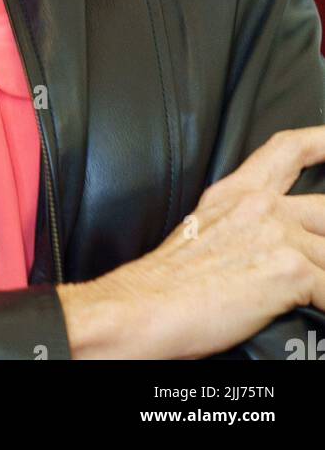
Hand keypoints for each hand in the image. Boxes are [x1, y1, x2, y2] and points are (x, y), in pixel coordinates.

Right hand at [58, 125, 324, 358]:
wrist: (146, 306)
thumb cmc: (169, 282)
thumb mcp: (202, 229)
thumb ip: (240, 222)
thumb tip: (267, 242)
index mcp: (237, 193)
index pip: (287, 149)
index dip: (320, 140)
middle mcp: (260, 206)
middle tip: (321, 255)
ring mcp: (277, 234)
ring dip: (322, 279)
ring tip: (311, 296)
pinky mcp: (289, 269)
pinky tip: (315, 313)